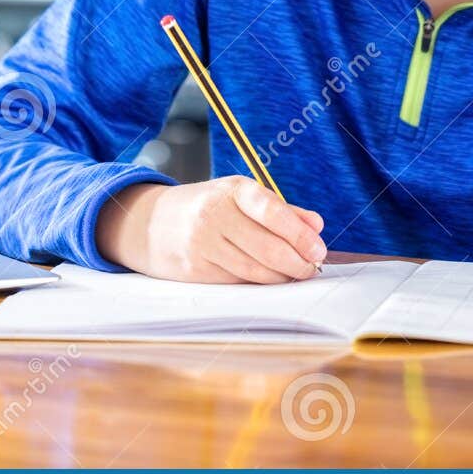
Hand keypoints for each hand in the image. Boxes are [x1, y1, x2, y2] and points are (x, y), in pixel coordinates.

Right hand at [96, 178, 327, 283]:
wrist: (153, 223)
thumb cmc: (209, 208)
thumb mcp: (241, 197)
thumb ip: (282, 210)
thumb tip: (316, 225)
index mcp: (233, 190)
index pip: (272, 211)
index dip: (300, 234)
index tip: (319, 250)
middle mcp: (215, 214)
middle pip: (267, 247)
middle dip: (297, 262)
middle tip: (312, 268)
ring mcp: (203, 243)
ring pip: (254, 269)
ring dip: (281, 276)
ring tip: (295, 274)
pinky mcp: (195, 268)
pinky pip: (237, 280)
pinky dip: (259, 283)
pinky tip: (270, 279)